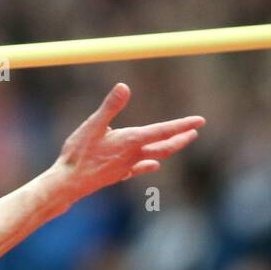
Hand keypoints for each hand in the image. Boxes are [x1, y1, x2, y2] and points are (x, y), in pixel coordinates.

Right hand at [50, 83, 203, 202]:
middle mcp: (133, 155)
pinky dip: (150, 164)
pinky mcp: (118, 175)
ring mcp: (127, 167)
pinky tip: (154, 165)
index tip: (200, 121)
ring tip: (177, 144)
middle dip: (181, 139)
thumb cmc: (79, 154)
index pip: (163, 131)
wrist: (70, 182)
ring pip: (154, 157)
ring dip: (168, 149)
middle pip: (164, 147)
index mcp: (131, 141)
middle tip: (194, 132)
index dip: (182, 125)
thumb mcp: (92, 125)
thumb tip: (124, 87)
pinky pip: (140, 169)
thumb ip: (110, 107)